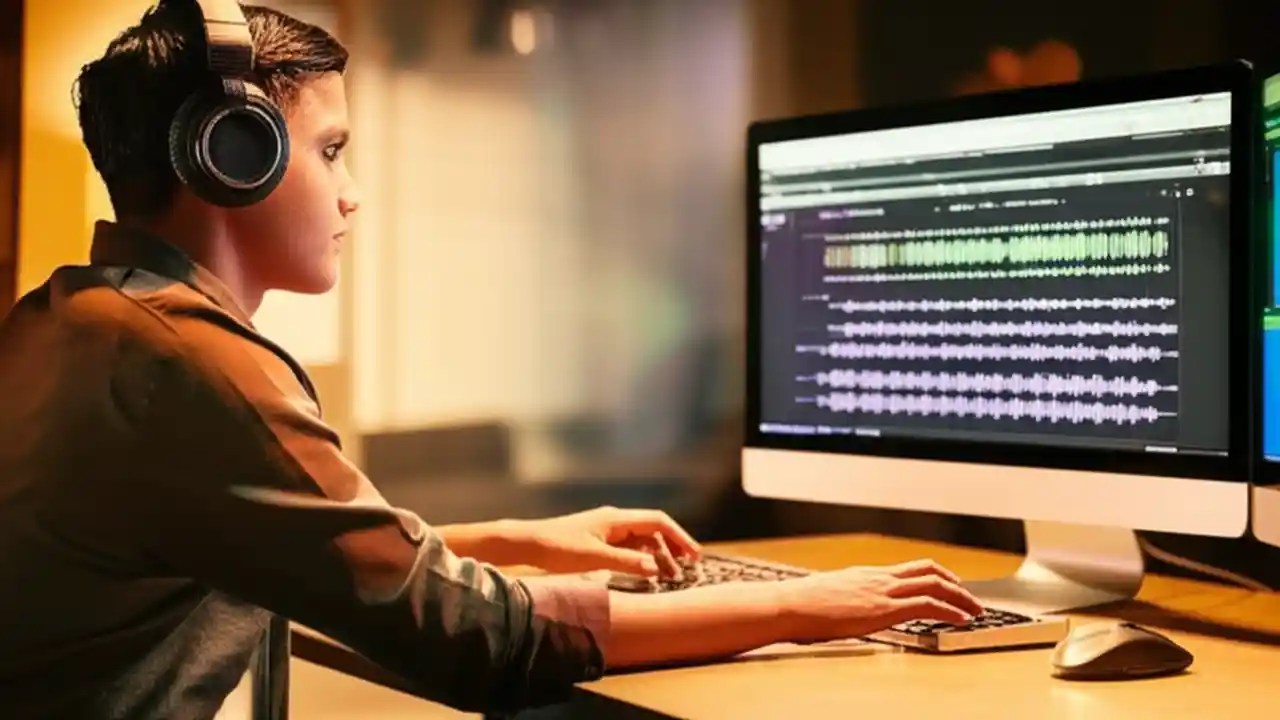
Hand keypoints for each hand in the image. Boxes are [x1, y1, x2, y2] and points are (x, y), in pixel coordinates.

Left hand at [519, 506, 701, 577]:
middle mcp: (615, 520)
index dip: (679, 537)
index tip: (694, 555)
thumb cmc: (559, 548)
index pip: (658, 521)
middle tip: (686, 569)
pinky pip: (629, 546)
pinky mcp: (599, 540)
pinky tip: (645, 573)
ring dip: (657, 555)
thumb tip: (656, 567)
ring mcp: (607, 529)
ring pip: (642, 539)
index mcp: (617, 519)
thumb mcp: (596, 558)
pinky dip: (641, 558)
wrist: (530, 543)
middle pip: (653, 529)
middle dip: (672, 548)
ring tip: (668, 576)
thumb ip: (627, 562)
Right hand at [779, 559, 984, 642]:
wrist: (792, 604)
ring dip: (960, 596)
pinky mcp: (884, 609)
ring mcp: (883, 591)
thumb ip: (848, 598)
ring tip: (975, 609)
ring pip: (934, 584)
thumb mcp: (831, 594)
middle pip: (929, 571)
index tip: (950, 586)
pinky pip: (927, 605)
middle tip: (969, 597)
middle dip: (955, 584)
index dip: (937, 576)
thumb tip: (849, 609)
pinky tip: (961, 619)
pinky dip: (950, 610)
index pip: (911, 568)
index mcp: (868, 574)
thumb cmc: (804, 604)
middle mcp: (880, 577)